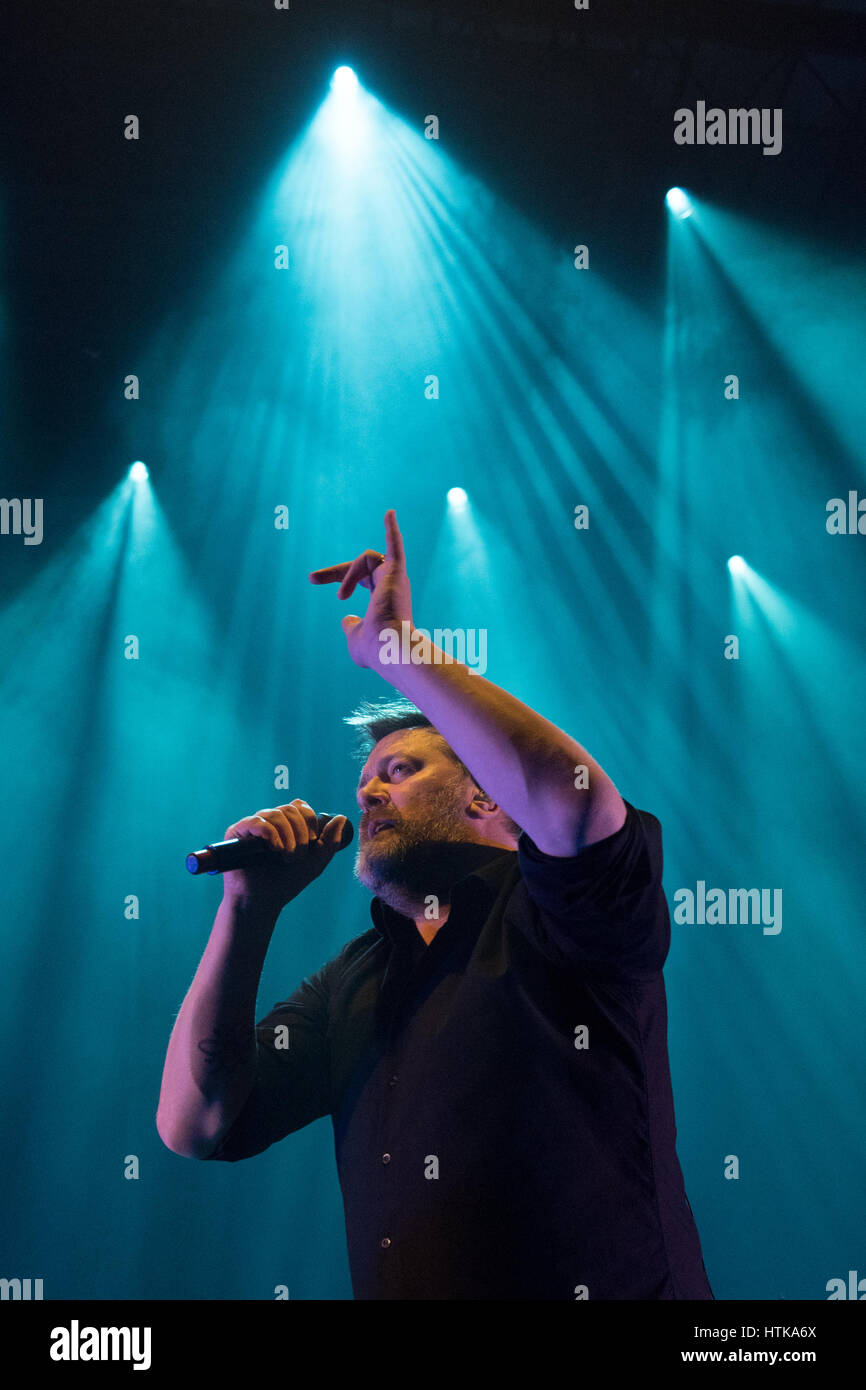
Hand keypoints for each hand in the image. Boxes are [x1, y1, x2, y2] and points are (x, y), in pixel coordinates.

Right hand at [220, 799, 350, 909]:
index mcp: (285, 825)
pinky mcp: (236, 833)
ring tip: (286, 857)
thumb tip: (341, 818)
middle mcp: (267, 821)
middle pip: (290, 809)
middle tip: (297, 856)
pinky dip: (271, 834)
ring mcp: (251, 826)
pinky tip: (274, 849)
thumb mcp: (315, 863)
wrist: (262, 902)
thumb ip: (330, 842)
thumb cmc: (286, 883)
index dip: (309, 821)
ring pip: (276, 814)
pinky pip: (257, 822)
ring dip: (288, 838)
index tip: (312, 842)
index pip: (299, 806)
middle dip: (300, 833)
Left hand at [308, 509, 412, 669]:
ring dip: (346, 576)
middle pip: (360, 566)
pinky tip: (389, 513)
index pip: (359, 579)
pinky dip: (392, 530)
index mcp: (384, 599)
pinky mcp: (397, 573)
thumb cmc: (375, 649)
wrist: (389, 649)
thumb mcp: (355, 639)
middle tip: (311, 579)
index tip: (311, 579)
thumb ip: (351, 628)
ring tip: (341, 596)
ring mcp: (396, 578)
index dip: (336, 576)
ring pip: (364, 560)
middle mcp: (392, 585)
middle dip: (335, 572)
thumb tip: (346, 620)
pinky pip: (395, 546)